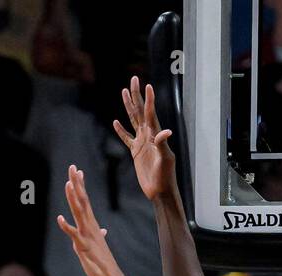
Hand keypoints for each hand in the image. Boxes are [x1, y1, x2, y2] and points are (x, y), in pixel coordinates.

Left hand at [57, 165, 123, 275]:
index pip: (85, 201)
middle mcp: (90, 227)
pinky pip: (74, 235)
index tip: (78, 171)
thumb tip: (102, 230)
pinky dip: (66, 227)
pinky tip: (60, 218)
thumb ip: (98, 235)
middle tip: (73, 168)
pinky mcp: (83, 248)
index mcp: (92, 225)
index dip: (81, 186)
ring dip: (73, 199)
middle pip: (82, 201)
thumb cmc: (104, 263)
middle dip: (77, 184)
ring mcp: (87, 236)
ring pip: (79, 214)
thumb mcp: (99, 246)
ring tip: (68, 184)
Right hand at [112, 76, 175, 202]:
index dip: (148, 100)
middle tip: (133, 79)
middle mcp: (148, 136)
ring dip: (128, 106)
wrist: (160, 191)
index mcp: (155, 135)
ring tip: (124, 92)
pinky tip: (115, 122)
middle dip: (136, 95)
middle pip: (140, 111)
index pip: (150, 114)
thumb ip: (163, 144)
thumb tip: (164, 131)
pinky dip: (121, 130)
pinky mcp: (135, 152)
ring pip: (132, 120)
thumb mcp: (166, 160)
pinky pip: (126, 138)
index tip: (147, 85)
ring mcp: (141, 143)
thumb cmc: (166, 176)